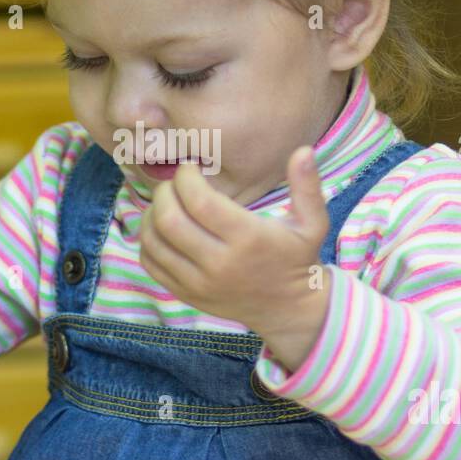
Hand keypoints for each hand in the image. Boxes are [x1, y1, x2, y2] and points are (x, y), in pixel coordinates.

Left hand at [138, 145, 330, 369]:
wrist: (287, 308)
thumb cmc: (297, 257)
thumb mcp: (312, 222)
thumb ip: (307, 186)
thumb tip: (303, 150)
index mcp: (248, 239)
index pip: (200, 202)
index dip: (186, 178)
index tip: (191, 168)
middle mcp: (220, 263)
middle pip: (170, 219)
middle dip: (165, 192)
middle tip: (174, 183)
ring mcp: (199, 283)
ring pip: (155, 241)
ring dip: (151, 213)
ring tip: (166, 201)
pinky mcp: (187, 294)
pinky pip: (151, 263)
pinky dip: (147, 239)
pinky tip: (160, 226)